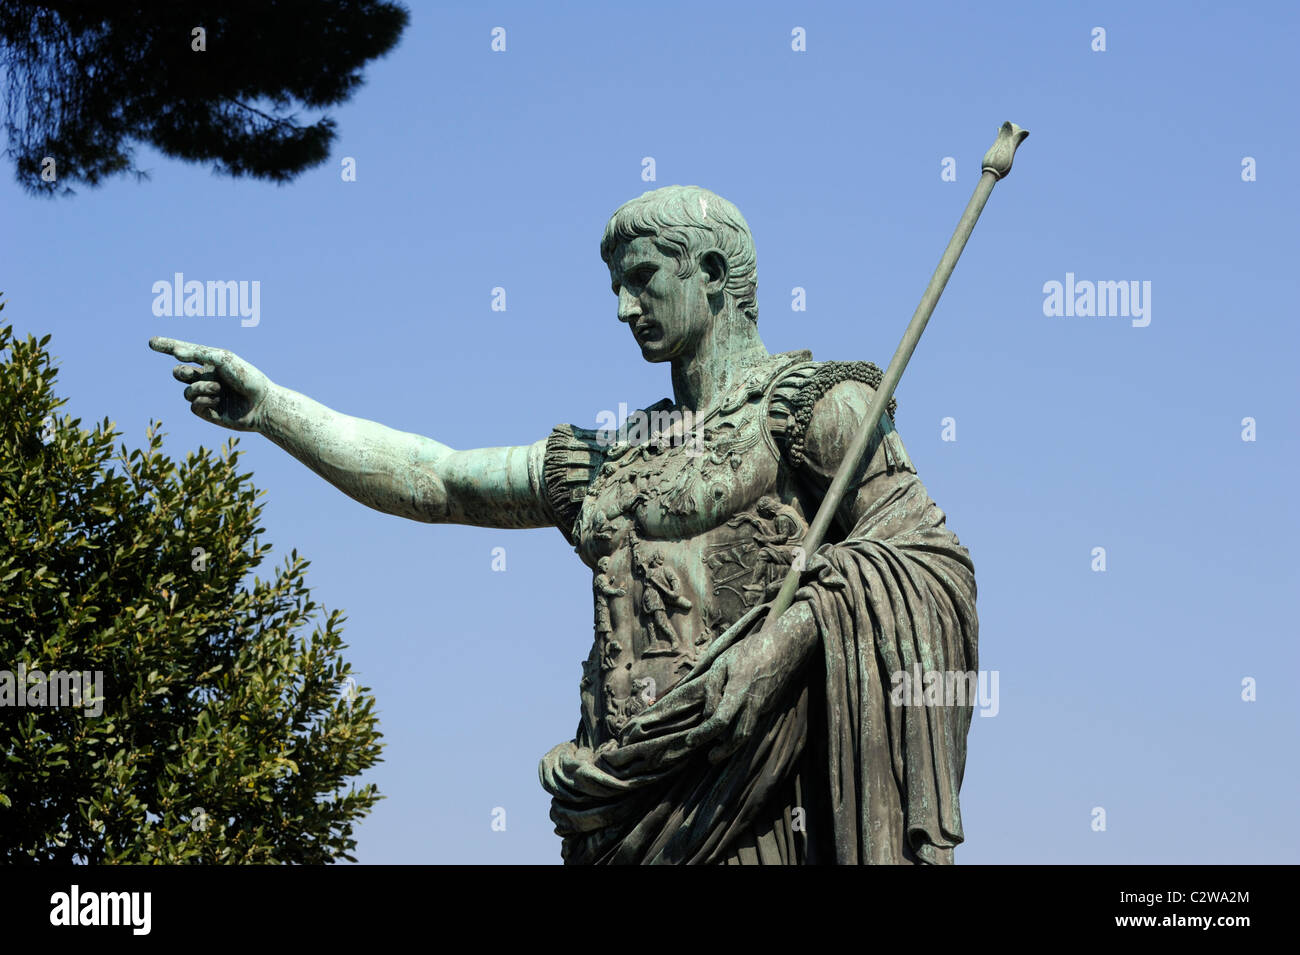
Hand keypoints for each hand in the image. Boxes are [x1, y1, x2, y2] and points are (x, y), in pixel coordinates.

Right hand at [149, 337, 272, 431]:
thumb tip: (175, 354)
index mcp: (211, 363)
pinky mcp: (207, 412)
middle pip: (178, 373)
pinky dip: (203, 401)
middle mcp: (207, 378)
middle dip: (182, 373)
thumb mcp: (223, 359)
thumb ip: (198, 353)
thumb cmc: (247, 378)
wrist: (262, 404)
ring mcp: (206, 395)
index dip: (167, 347)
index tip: (151, 342)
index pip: (184, 353)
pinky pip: (193, 405)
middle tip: (192, 373)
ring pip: (186, 392)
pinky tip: (218, 402)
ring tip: (218, 390)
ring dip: (200, 388)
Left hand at [683, 601, 817, 763]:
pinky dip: (740, 732)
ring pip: (748, 733)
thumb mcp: (722, 662)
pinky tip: (730, 732)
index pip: (720, 721)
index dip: (704, 734)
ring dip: (732, 746)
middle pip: (739, 736)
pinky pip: (753, 723)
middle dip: (723, 751)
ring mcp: (765, 706)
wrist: (785, 647)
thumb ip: (712, 689)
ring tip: (717, 752)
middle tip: (709, 758)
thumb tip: (708, 714)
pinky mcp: (770, 706)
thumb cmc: (749, 651)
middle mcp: (754, 703)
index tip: (690, 740)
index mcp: (739, 690)